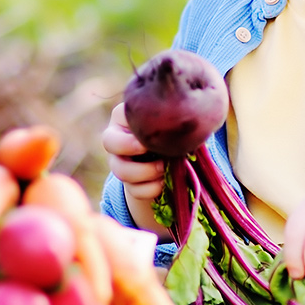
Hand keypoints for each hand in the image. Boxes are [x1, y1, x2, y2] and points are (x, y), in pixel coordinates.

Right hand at [103, 103, 167, 235]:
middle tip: (149, 148)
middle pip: (108, 142)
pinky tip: (165, 182)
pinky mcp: (128, 184)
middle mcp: (116, 138)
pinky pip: (134, 190)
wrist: (171, 157)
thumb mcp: (175, 121)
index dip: (137, 123)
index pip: (120, 114)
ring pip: (120, 171)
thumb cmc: (173, 130)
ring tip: (164, 167)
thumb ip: (178, 118)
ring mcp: (119, 162)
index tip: (155, 130)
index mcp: (125, 117)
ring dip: (146, 171)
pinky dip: (152, 188)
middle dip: (130, 146)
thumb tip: (196, 117)